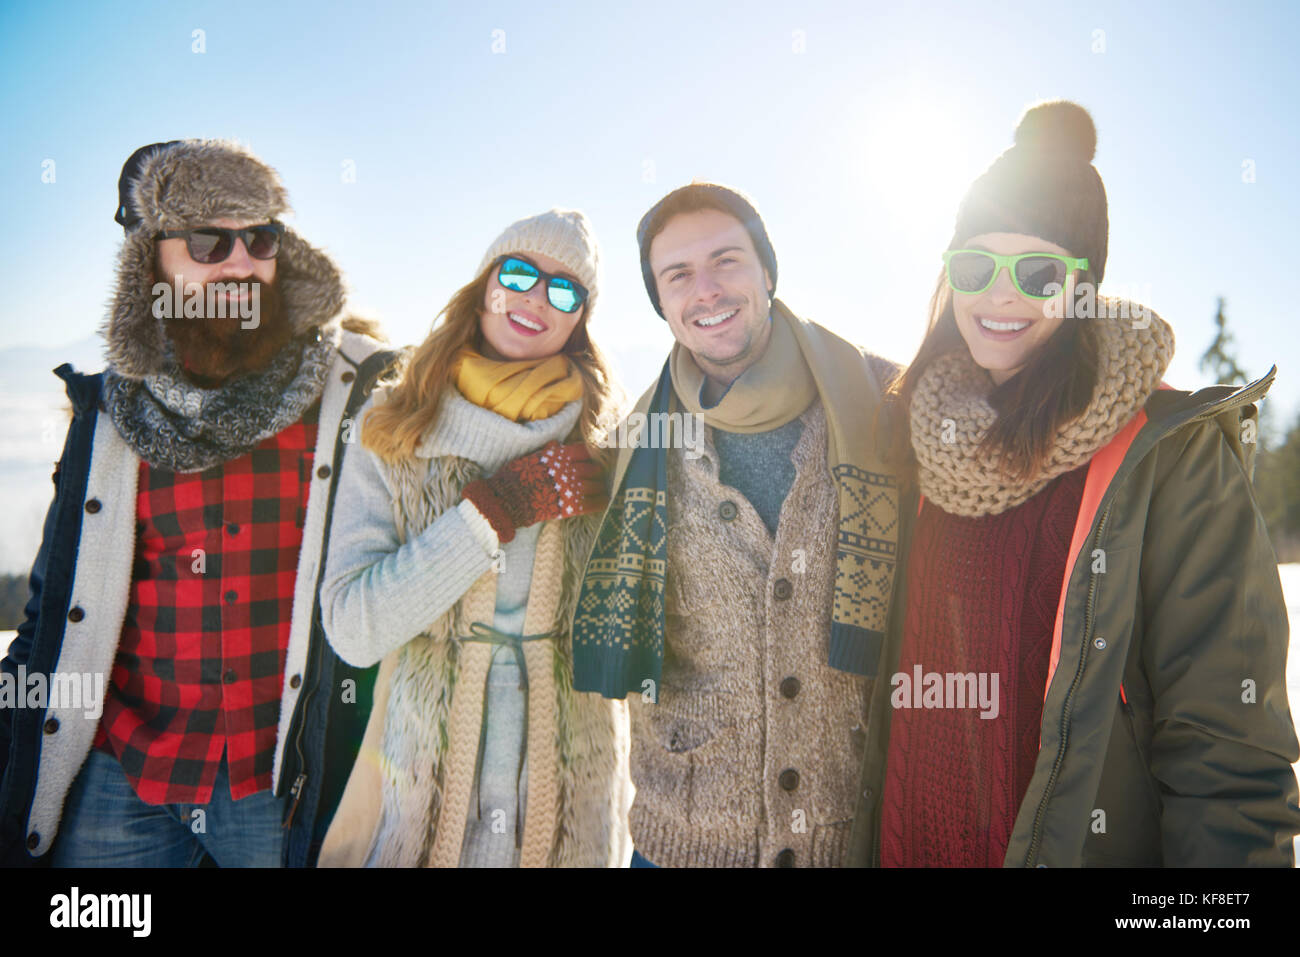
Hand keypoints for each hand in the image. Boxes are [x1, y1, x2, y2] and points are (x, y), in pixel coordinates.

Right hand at [460, 441, 607, 543]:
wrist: (508, 500)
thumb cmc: (515, 478)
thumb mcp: (529, 458)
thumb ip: (546, 453)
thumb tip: (555, 445)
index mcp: (559, 456)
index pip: (584, 451)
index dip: (590, 455)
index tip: (593, 458)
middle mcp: (568, 470)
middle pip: (593, 468)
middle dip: (597, 472)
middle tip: (597, 475)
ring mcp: (571, 488)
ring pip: (596, 485)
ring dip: (599, 487)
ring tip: (601, 489)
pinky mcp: (571, 506)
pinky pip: (593, 503)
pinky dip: (601, 502)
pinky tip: (604, 502)